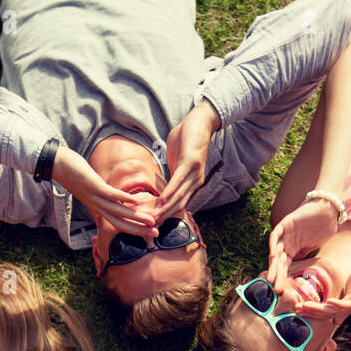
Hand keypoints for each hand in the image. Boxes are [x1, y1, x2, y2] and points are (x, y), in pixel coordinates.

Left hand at [51, 147, 156, 238]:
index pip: (118, 223)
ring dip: (135, 217)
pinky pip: (110, 195)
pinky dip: (123, 199)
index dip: (134, 229)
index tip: (149, 232)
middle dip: (139, 229)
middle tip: (155, 234)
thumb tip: (116, 197)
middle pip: (120, 223)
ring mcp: (95, 198)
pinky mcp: (93, 187)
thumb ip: (104, 194)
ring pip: (118, 212)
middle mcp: (97, 206)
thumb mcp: (92, 187)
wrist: (56, 165)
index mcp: (98, 208)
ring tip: (151, 220)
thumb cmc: (75, 173)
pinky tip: (134, 200)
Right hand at [153, 100, 220, 221]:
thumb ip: (171, 173)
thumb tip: (163, 182)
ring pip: (178, 197)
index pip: (177, 204)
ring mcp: (194, 174)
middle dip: (164, 217)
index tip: (152, 224)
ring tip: (153, 218)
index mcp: (191, 183)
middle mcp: (195, 182)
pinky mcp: (190, 164)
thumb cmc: (187, 139)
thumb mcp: (176, 160)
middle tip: (150, 228)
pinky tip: (162, 200)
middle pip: (178, 206)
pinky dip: (170, 192)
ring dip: (165, 209)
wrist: (201, 122)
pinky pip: (178, 181)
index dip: (165, 215)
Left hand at [266, 199, 340, 294]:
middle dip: (277, 276)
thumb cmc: (324, 227)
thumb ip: (304, 255)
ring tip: (272, 278)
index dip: (283, 279)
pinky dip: (273, 244)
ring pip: (276, 252)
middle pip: (279, 262)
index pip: (285, 267)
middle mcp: (286, 243)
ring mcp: (285, 234)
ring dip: (273, 265)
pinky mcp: (285, 224)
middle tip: (276, 290)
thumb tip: (299, 269)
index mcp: (293, 250)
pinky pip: (276, 235)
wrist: (328, 210)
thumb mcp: (313, 246)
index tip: (283, 292)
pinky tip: (272, 255)